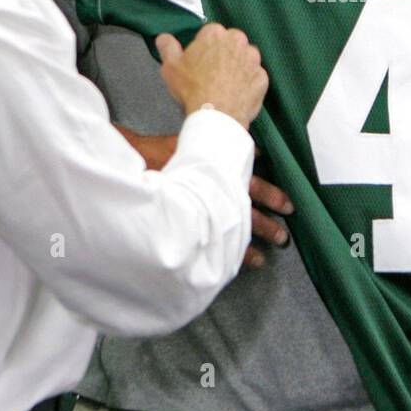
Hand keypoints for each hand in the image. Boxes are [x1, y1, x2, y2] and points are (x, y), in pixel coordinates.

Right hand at [114, 127, 291, 271]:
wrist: (123, 162)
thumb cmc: (157, 153)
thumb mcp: (191, 144)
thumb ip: (221, 147)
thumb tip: (259, 151)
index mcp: (212, 170)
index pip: (250, 182)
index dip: (269, 195)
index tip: (287, 207)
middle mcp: (205, 191)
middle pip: (243, 212)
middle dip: (264, 226)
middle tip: (282, 238)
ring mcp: (192, 209)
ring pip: (226, 232)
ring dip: (246, 247)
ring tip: (263, 260)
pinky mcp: (178, 224)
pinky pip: (203, 245)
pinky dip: (218, 254)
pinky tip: (229, 266)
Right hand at [156, 24, 268, 130]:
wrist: (216, 115)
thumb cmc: (192, 88)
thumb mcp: (170, 67)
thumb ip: (168, 47)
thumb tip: (163, 38)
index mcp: (215, 34)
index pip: (211, 33)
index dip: (204, 47)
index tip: (199, 61)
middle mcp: (237, 41)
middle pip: (230, 42)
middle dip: (223, 53)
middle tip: (211, 72)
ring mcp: (253, 60)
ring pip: (245, 58)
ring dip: (238, 66)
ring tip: (224, 84)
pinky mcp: (262, 77)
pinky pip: (254, 77)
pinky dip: (248, 83)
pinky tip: (236, 94)